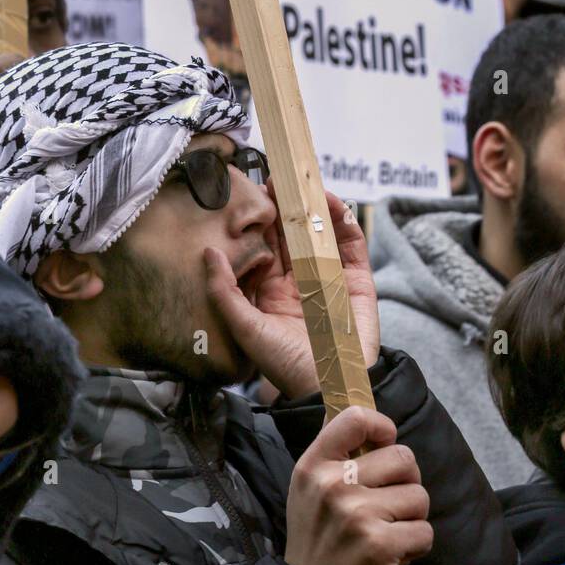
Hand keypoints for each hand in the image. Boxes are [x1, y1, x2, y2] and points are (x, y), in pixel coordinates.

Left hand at [204, 186, 379, 398]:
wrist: (329, 388)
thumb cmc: (284, 365)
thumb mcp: (246, 328)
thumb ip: (224, 292)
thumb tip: (207, 252)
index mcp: (274, 291)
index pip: (267, 246)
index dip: (262, 220)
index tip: (254, 191)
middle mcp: (302, 280)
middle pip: (295, 234)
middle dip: (288, 206)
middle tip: (279, 176)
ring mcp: (332, 277)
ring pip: (323, 232)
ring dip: (315, 207)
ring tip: (303, 183)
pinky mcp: (357, 279)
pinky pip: (351, 243)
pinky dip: (344, 220)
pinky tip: (331, 202)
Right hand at [284, 406, 431, 564]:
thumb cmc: (318, 531)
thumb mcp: (309, 483)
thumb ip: (333, 446)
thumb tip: (357, 406)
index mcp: (314, 465)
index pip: (355, 417)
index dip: (381, 425)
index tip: (386, 440)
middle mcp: (333, 486)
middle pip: (403, 457)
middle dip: (406, 481)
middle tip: (388, 501)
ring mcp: (357, 515)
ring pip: (419, 495)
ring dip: (411, 516)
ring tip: (387, 529)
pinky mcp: (380, 545)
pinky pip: (425, 531)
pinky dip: (416, 545)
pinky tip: (393, 551)